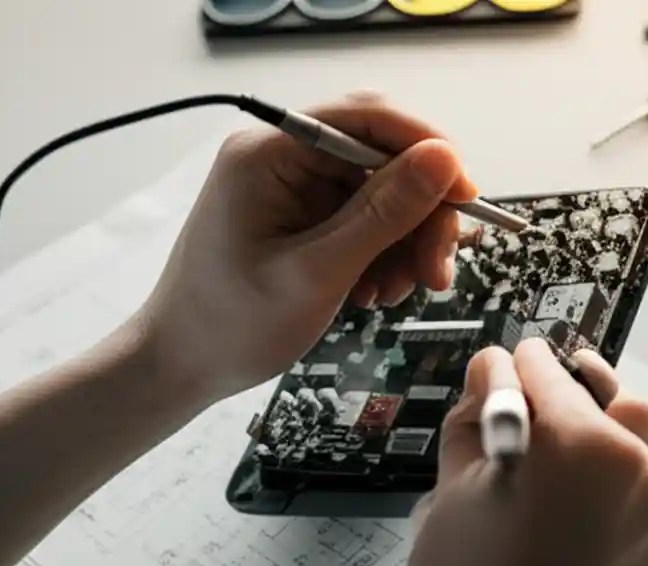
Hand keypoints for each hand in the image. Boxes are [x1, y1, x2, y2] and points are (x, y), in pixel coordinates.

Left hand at [137, 92, 477, 402]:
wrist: (180, 365)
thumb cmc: (231, 324)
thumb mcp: (317, 271)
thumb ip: (383, 213)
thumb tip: (445, 159)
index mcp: (268, 152)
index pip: (368, 117)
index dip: (427, 150)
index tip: (466, 198)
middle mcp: (282, 158)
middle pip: (382, 159)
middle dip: (419, 215)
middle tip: (435, 273)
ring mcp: (292, 188)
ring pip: (382, 195)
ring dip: (405, 244)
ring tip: (393, 294)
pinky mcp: (302, 218)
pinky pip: (365, 221)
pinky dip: (383, 256)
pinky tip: (373, 293)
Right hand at [402, 339, 647, 565]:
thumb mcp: (449, 490)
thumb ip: (471, 418)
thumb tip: (486, 375)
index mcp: (566, 441)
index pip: (534, 367)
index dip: (504, 366)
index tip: (491, 370)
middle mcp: (624, 458)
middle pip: (588, 383)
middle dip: (548, 385)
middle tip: (515, 400)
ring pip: (637, 414)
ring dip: (599, 410)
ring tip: (563, 434)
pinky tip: (607, 471)